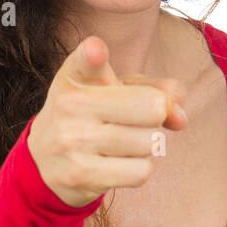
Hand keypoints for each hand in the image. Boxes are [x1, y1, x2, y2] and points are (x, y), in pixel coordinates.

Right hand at [27, 35, 187, 207]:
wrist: (45, 160)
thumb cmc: (94, 116)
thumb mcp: (119, 89)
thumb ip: (158, 90)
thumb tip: (181, 118)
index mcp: (76, 76)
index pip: (86, 61)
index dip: (93, 54)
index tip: (96, 50)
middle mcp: (70, 106)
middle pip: (152, 107)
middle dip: (157, 115)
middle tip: (137, 119)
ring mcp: (73, 142)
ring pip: (149, 142)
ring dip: (147, 145)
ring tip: (124, 142)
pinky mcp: (81, 175)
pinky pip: (141, 172)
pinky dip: (140, 169)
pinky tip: (119, 164)